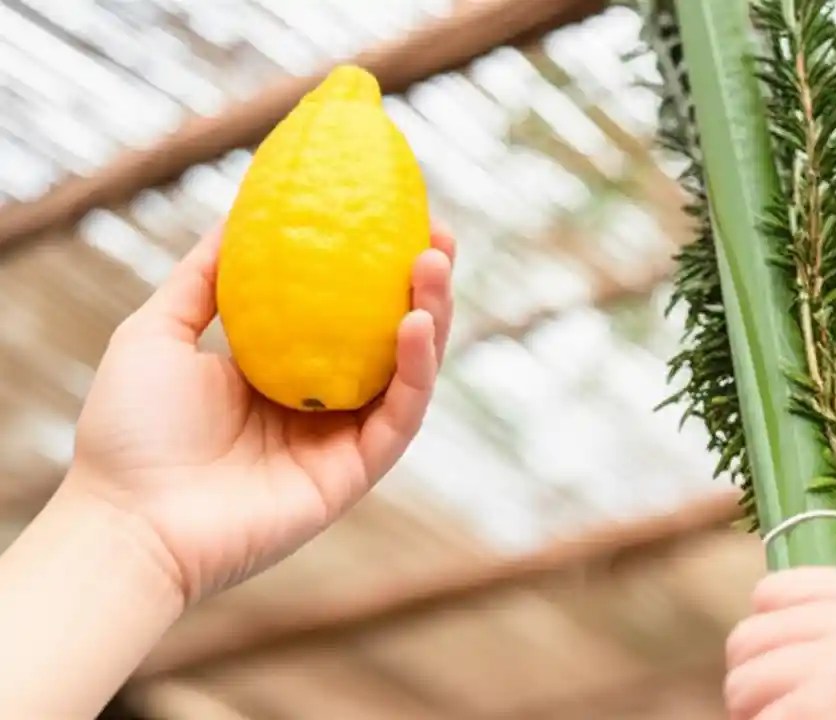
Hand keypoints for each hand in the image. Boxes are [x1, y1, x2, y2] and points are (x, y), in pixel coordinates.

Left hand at [65, 226, 454, 604]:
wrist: (128, 518)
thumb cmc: (130, 430)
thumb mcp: (157, 331)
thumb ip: (201, 278)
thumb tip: (236, 213)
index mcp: (282, 372)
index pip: (346, 313)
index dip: (376, 267)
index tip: (396, 216)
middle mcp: (320, 404)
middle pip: (391, 338)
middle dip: (423, 286)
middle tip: (438, 235)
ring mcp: (341, 440)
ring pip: (409, 374)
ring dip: (432, 317)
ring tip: (433, 264)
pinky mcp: (354, 474)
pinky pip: (399, 417)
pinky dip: (416, 371)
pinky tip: (415, 325)